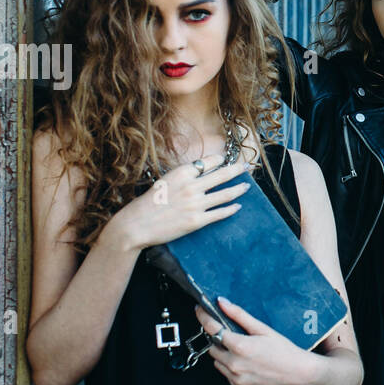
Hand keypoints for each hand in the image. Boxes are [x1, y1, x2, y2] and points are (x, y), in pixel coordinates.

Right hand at [106, 153, 249, 251]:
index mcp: (181, 173)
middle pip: (222, 175)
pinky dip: (232, 209)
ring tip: (246, 186)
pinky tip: (238, 206)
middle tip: (247, 167)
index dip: (220, 160)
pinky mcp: (197, 221)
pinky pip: (220, 213)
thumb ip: (182, 176)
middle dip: (237, 170)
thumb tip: (199, 171)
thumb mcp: (164, 181)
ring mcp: (196, 204)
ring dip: (239, 189)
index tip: (227, 159)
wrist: (136, 225)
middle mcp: (191, 186)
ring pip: (226, 194)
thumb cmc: (147, 203)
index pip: (208, 161)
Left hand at [195, 296, 314, 384]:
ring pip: (219, 364)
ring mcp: (236, 380)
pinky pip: (228, 378)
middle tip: (233, 338)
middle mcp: (234, 365)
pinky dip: (234, 371)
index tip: (199, 311)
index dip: (204, 318)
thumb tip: (221, 302)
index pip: (212, 329)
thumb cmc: (284, 350)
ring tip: (244, 355)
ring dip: (225, 357)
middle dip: (219, 342)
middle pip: (212, 348)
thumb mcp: (263, 330)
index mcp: (240, 346)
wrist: (300, 375)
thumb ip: (240, 316)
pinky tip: (249, 367)